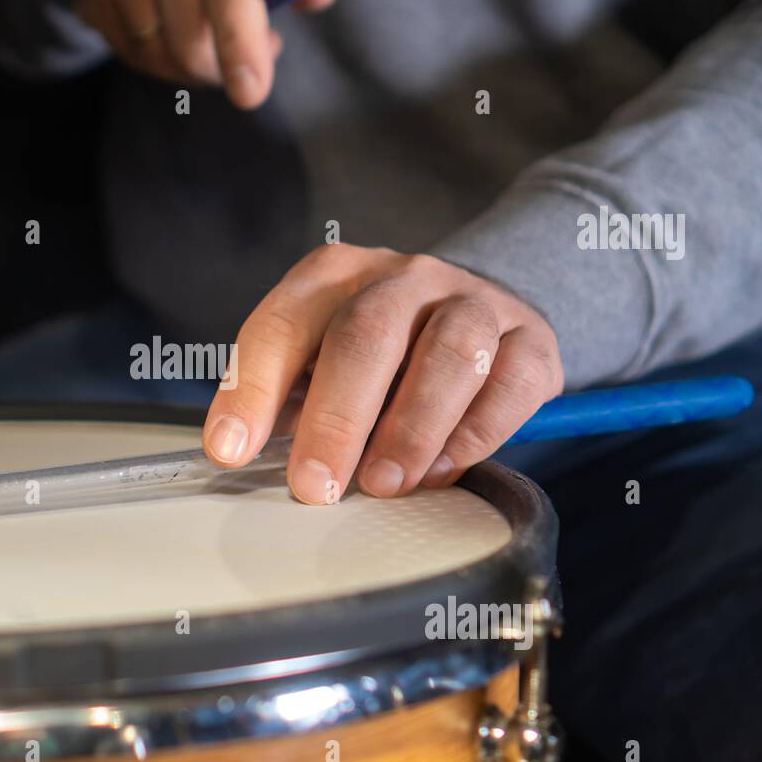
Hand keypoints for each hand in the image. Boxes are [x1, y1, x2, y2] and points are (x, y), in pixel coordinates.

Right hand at [72, 0, 335, 108]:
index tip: (250, 92)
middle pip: (189, 40)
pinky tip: (176, 24)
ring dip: (192, 64)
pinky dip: (158, 54)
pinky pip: (128, 49)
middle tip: (254, 47)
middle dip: (225, 65)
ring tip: (215, 30)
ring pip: (156, 55)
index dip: (240, 39)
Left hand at [203, 245, 564, 501]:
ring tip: (383, 486)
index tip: (229, 450)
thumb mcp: (323, 359)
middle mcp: (405, 277)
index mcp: (336, 275)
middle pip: (366, 334)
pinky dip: (476, 431)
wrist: (483, 314)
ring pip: (449, 350)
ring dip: (411, 427)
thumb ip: (287, 399)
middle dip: (335, 418)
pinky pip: (511, 380)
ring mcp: (474, 301)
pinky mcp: (531, 338)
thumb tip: (241, 457)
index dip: (251, 388)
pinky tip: (444, 469)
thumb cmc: (385, 353)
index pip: (284, 324)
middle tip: (314, 486)